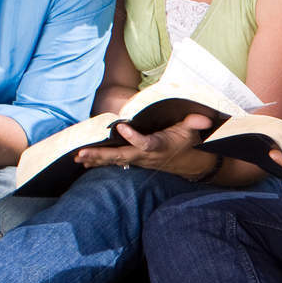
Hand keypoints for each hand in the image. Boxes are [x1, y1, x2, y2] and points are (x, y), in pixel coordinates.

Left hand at [76, 114, 214, 176]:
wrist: (188, 163)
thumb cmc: (187, 143)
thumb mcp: (192, 131)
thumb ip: (194, 123)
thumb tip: (203, 119)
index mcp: (159, 146)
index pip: (145, 143)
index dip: (134, 137)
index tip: (122, 128)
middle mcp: (146, 156)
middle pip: (121, 156)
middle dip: (101, 155)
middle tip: (82, 153)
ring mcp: (138, 160)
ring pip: (114, 161)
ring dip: (96, 159)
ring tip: (78, 158)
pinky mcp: (134, 160)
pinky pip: (114, 162)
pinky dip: (99, 161)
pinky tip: (83, 161)